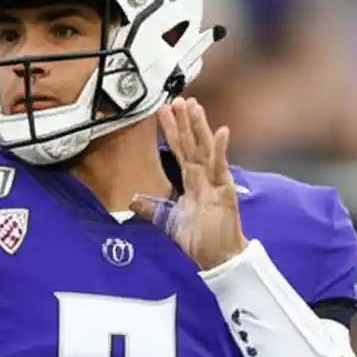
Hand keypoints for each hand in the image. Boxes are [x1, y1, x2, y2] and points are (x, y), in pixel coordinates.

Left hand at [129, 97, 248, 270]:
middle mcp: (204, 177)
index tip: (163, 111)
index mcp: (192, 181)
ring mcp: (215, 182)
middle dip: (184, 122)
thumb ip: (151, 208)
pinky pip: (222, 167)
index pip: (179, 150)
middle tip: (178, 99)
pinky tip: (221, 131)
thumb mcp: (168, 221)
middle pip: (192, 144)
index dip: (171, 131)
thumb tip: (131, 199)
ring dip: (200, 127)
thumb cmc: (198, 239)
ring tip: (194, 106)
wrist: (215, 257)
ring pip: (206, 149)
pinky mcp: (225, 191)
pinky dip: (221, 149)